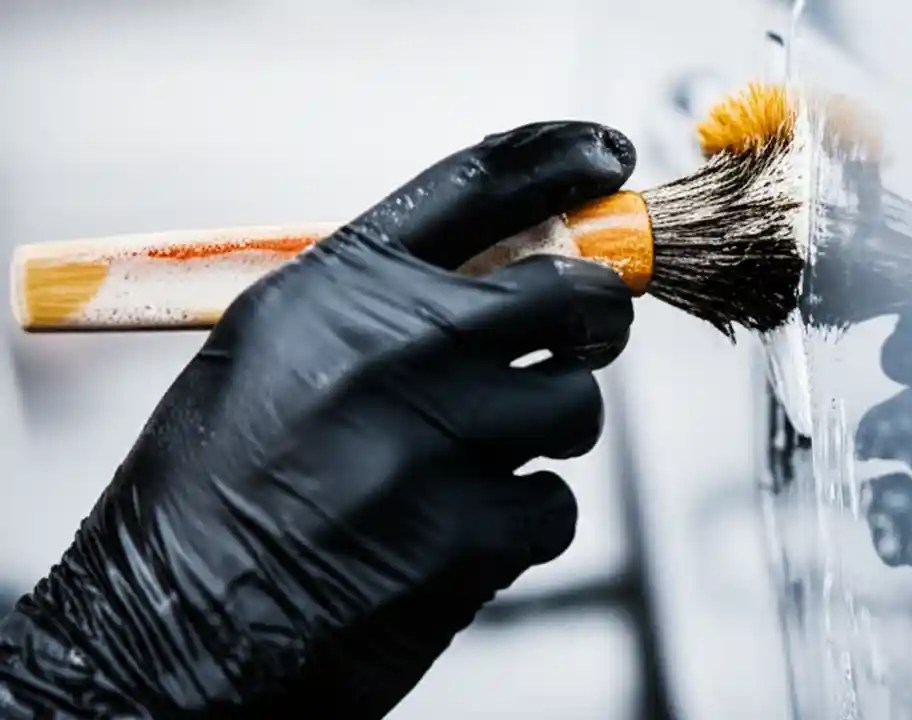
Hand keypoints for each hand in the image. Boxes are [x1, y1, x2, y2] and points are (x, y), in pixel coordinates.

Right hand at [0, 122, 636, 717]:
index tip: (605, 161)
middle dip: (595, 315)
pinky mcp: (467, 536)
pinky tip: (462, 533)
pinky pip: (554, 507)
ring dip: (550, 431)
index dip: (559, 161)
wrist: (167, 625)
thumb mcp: (269, 353)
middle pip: (568, 293)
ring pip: (576, 405)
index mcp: (337, 288)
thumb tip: (497, 284)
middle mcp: (395, 346)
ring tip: (486, 459)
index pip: (477, 185)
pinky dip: (523, 523)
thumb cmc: (211, 491)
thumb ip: (378, 307)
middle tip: (585, 337)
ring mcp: (436, 440)